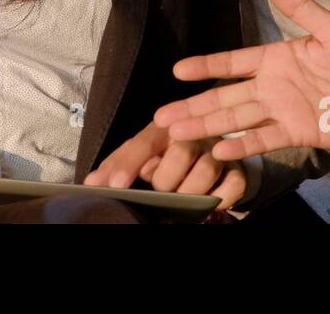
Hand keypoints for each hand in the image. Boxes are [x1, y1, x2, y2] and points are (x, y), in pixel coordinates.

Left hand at [83, 121, 246, 210]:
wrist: (210, 147)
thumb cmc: (166, 152)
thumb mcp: (141, 152)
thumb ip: (118, 165)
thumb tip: (92, 185)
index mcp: (164, 128)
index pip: (143, 143)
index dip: (128, 164)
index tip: (115, 185)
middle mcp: (194, 133)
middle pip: (180, 153)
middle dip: (165, 179)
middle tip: (162, 187)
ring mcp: (217, 151)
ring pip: (205, 171)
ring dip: (189, 191)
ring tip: (182, 196)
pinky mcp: (237, 170)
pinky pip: (232, 187)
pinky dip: (219, 199)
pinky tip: (208, 202)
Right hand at [154, 0, 329, 158]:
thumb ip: (302, 9)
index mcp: (276, 59)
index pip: (232, 62)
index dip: (206, 66)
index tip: (177, 70)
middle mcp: (272, 86)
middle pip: (224, 96)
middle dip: (193, 105)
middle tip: (160, 116)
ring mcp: (281, 111)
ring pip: (235, 119)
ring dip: (206, 125)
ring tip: (176, 133)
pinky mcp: (297, 133)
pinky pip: (264, 139)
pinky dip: (242, 146)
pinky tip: (219, 151)